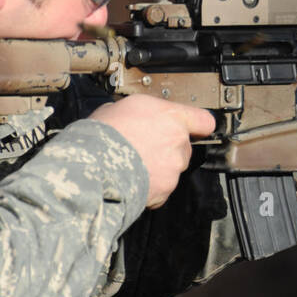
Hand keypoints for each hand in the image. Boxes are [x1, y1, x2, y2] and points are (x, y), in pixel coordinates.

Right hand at [90, 95, 214, 207]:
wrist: (92, 166)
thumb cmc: (102, 134)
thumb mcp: (120, 107)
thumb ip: (141, 112)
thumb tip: (138, 116)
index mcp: (171, 117)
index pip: (203, 121)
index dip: (197, 125)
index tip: (193, 128)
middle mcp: (178, 141)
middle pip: (183, 145)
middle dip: (168, 147)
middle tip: (144, 147)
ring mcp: (173, 167)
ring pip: (173, 167)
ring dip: (159, 167)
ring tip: (133, 164)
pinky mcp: (165, 189)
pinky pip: (162, 188)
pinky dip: (151, 186)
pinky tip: (132, 179)